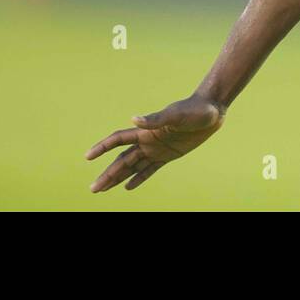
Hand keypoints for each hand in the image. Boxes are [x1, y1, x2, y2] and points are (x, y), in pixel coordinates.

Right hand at [86, 94, 224, 192]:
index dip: (102, 148)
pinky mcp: (168, 155)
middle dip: (107, 174)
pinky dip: (138, 179)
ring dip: (117, 178)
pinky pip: (149, 170)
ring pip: (132, 167)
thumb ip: (156, 119)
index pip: (118, 140)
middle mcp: (148, 141)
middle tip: (93, 189)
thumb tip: (135, 119)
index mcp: (146, 131)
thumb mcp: (177, 115)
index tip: (87, 157)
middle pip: (122, 161)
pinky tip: (128, 187)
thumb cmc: (195, 109)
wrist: (212, 110)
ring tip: (102, 189)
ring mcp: (157, 149)